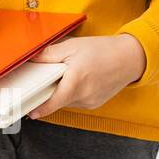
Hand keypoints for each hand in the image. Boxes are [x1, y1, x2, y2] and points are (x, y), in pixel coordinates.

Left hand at [26, 34, 145, 119]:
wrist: (130, 58)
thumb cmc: (104, 51)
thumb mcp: (72, 46)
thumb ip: (49, 54)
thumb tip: (31, 59)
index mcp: (75, 81)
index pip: (52, 102)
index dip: (38, 108)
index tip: (28, 111)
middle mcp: (83, 95)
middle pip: (57, 100)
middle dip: (50, 90)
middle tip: (52, 75)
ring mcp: (90, 102)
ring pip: (66, 101)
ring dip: (62, 91)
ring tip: (71, 74)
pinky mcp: (95, 104)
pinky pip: (76, 101)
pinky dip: (72, 93)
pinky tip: (79, 79)